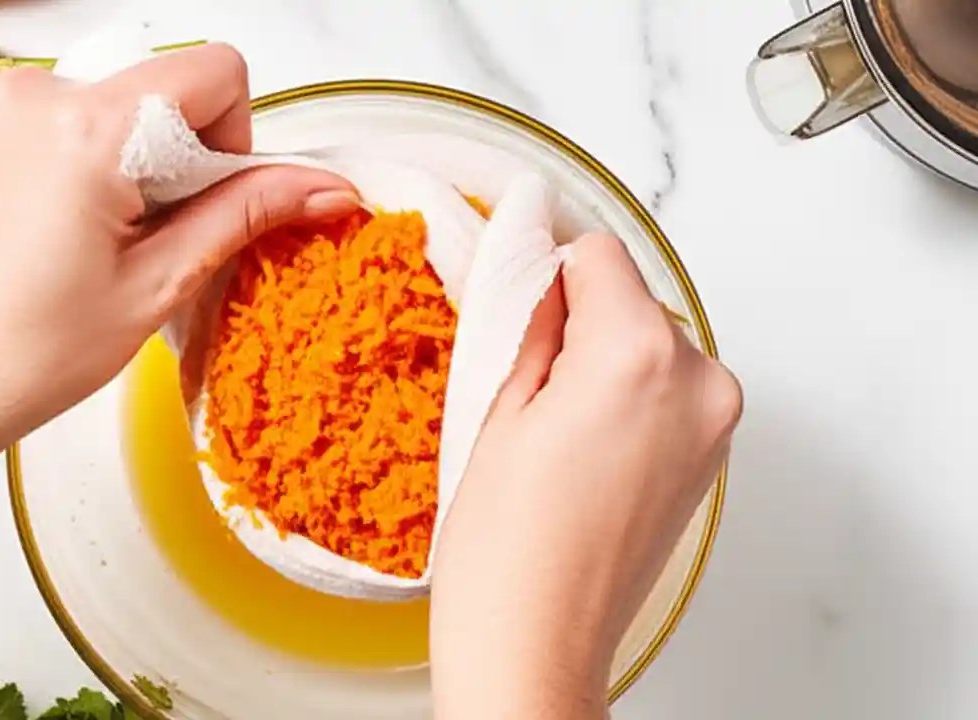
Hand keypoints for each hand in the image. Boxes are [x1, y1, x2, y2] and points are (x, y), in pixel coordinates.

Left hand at [0, 42, 355, 671]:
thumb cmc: (26, 352)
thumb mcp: (160, 283)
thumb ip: (245, 214)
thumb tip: (323, 187)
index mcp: (88, 129)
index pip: (214, 70)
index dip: (235, 137)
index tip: (209, 201)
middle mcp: (36, 96)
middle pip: (167, 83)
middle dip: (185, 152)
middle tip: (153, 235)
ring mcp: (0, 105)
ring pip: (122, 99)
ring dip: (139, 158)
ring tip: (107, 239)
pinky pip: (74, 113)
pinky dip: (95, 157)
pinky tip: (74, 228)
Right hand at [429, 234, 742, 718]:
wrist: (538, 644)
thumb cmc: (506, 551)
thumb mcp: (498, 408)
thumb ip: (531, 321)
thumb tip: (541, 270)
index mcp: (637, 355)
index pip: (598, 256)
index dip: (548, 276)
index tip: (523, 302)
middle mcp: (697, 381)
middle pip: (630, 298)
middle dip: (580, 322)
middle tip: (529, 386)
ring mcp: (714, 424)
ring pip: (650, 343)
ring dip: (605, 362)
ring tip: (554, 432)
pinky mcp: (711, 458)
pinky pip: (668, 390)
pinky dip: (628, 398)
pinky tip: (582, 451)